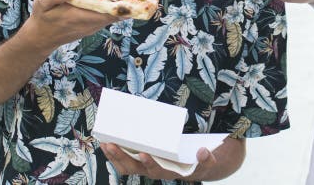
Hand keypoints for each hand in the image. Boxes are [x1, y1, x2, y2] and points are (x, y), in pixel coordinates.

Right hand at [25, 0, 122, 49]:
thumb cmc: (42, 17)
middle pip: (115, 14)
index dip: (121, 5)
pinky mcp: (92, 28)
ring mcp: (92, 28)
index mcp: (79, 17)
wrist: (40, 38)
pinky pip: (108, 18)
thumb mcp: (42, 2)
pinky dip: (115, 9)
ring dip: (122, 6)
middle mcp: (89, 24)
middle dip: (126, 2)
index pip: (106, 12)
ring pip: (113, 17)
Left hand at [101, 143, 216, 180]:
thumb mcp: (208, 162)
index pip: (156, 169)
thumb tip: (203, 152)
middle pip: (133, 168)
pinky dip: (116, 154)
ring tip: (105, 143)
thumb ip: (207, 158)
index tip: (143, 153)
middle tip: (110, 144)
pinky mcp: (141, 162)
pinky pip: (124, 161)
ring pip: (125, 166)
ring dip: (114, 156)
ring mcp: (145, 167)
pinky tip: (109, 143)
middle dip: (120, 157)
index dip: (149, 162)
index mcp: (169, 171)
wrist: (194, 167)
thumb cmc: (199, 163)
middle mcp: (154, 170)